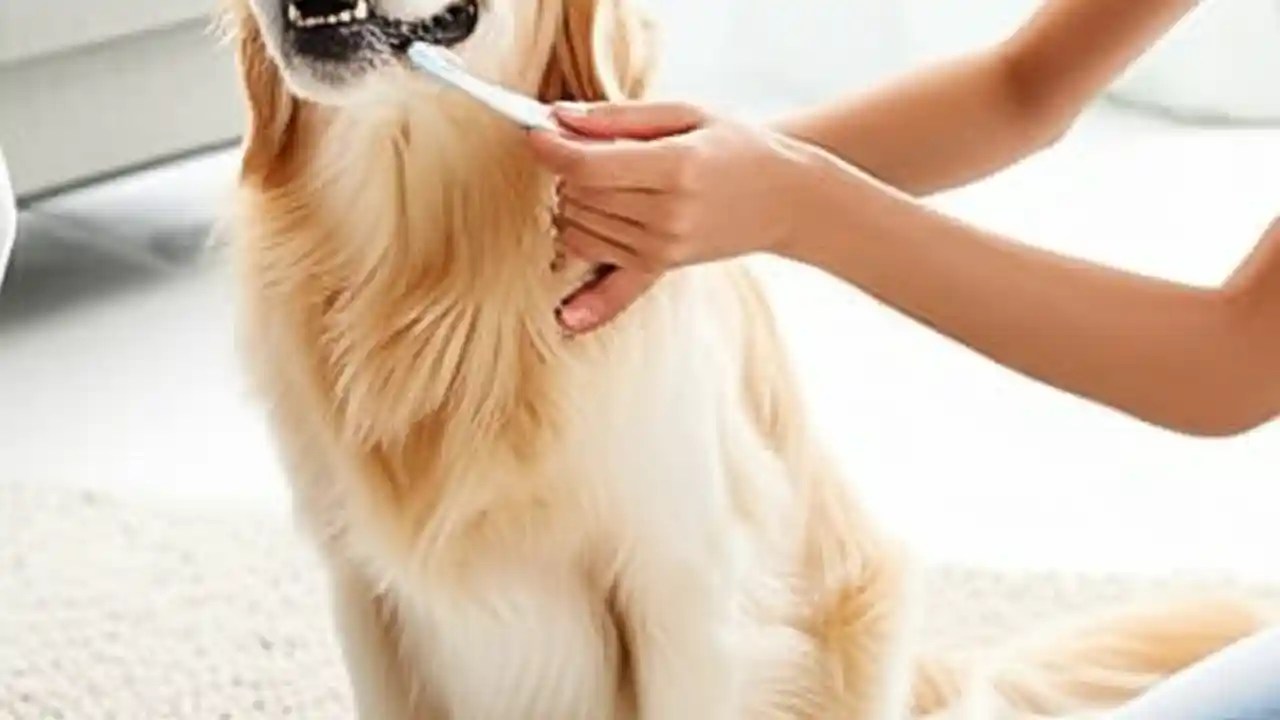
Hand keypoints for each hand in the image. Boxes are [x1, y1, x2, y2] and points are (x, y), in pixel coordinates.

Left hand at [526, 102, 815, 333]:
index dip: (552, 148)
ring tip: (600, 182)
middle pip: (579, 197)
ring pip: (580, 231)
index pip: (588, 166)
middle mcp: (668, 215)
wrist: (786, 197)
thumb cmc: (736, 147)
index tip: (536, 131)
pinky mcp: (662, 268)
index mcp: (675, 168)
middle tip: (585, 150)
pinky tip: (565, 316)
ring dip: (572, 206)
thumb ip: (618, 116)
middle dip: (567, 171)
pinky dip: (583, 286)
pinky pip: (609, 283)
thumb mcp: (685, 115)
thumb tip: (558, 118)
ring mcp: (664, 248)